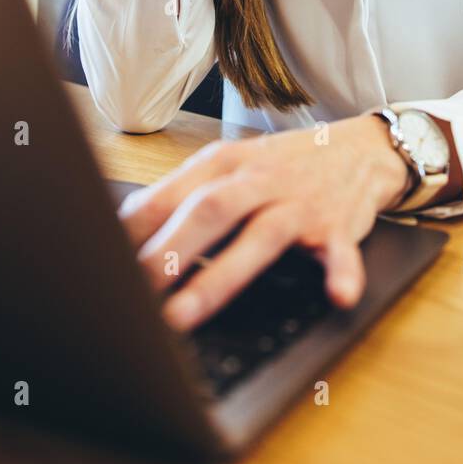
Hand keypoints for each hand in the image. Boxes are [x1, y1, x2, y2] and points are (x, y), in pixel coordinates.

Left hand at [116, 115, 410, 330]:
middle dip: (166, 253)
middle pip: (208, 211)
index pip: (170, 195)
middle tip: (131, 292)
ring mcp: (299, 202)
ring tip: (185, 314)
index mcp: (225, 164)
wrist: (360, 149)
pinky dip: (341, 272)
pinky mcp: (338, 226)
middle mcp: (259, 179)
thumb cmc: (283, 164)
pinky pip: (341, 251)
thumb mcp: (230, 166)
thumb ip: (183, 192)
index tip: (103, 260)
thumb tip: (125, 224)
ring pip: (259, 236)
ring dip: (220, 276)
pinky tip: (337, 295)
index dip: (135, 230)